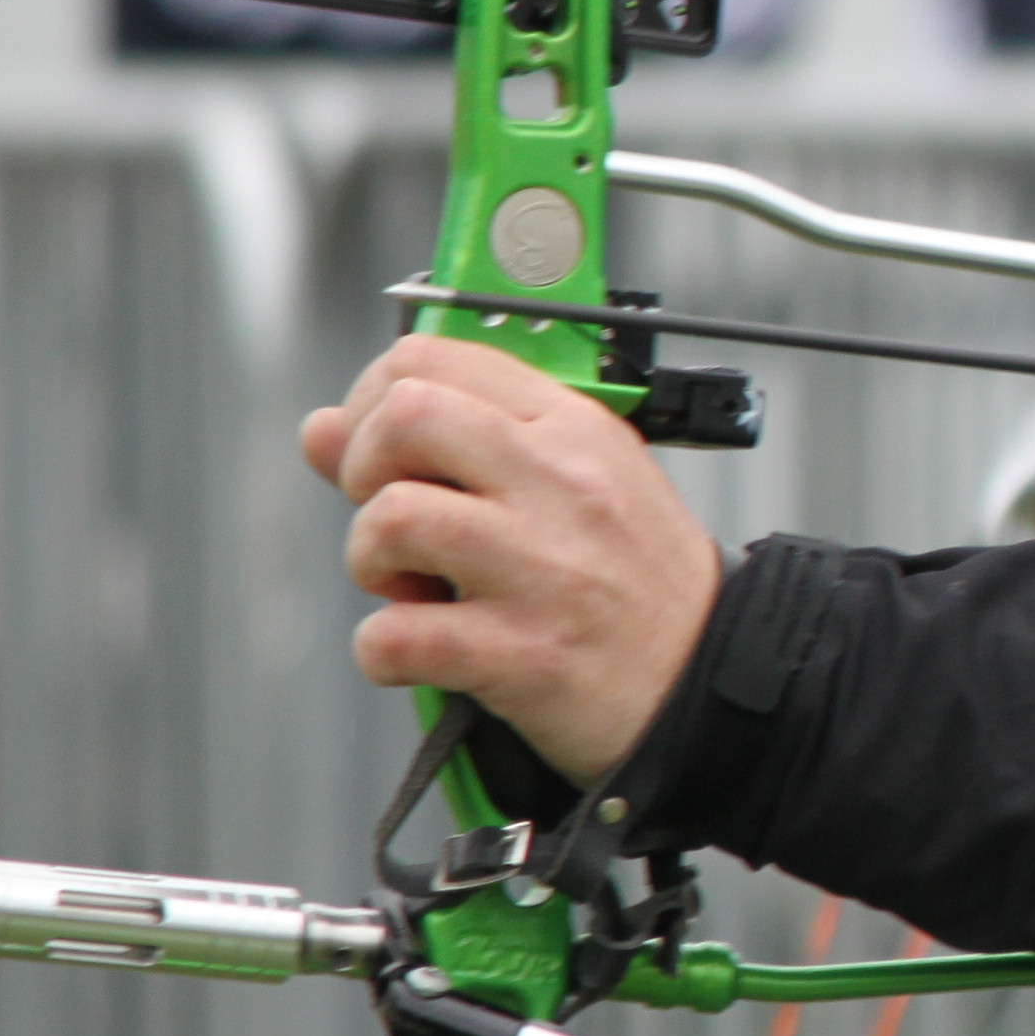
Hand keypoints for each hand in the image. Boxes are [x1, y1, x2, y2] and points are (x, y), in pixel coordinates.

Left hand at [302, 335, 723, 783]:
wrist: (713, 677)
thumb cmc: (635, 581)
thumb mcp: (569, 483)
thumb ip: (451, 446)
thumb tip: (321, 428)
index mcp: (573, 428)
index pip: (433, 358)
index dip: (372, 399)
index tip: (381, 449)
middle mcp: (561, 483)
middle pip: (405, 415)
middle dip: (364, 467)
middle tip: (393, 515)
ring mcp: (545, 568)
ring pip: (390, 518)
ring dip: (370, 562)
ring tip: (410, 588)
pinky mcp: (525, 653)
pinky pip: (395, 637)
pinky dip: (383, 652)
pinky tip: (419, 654)